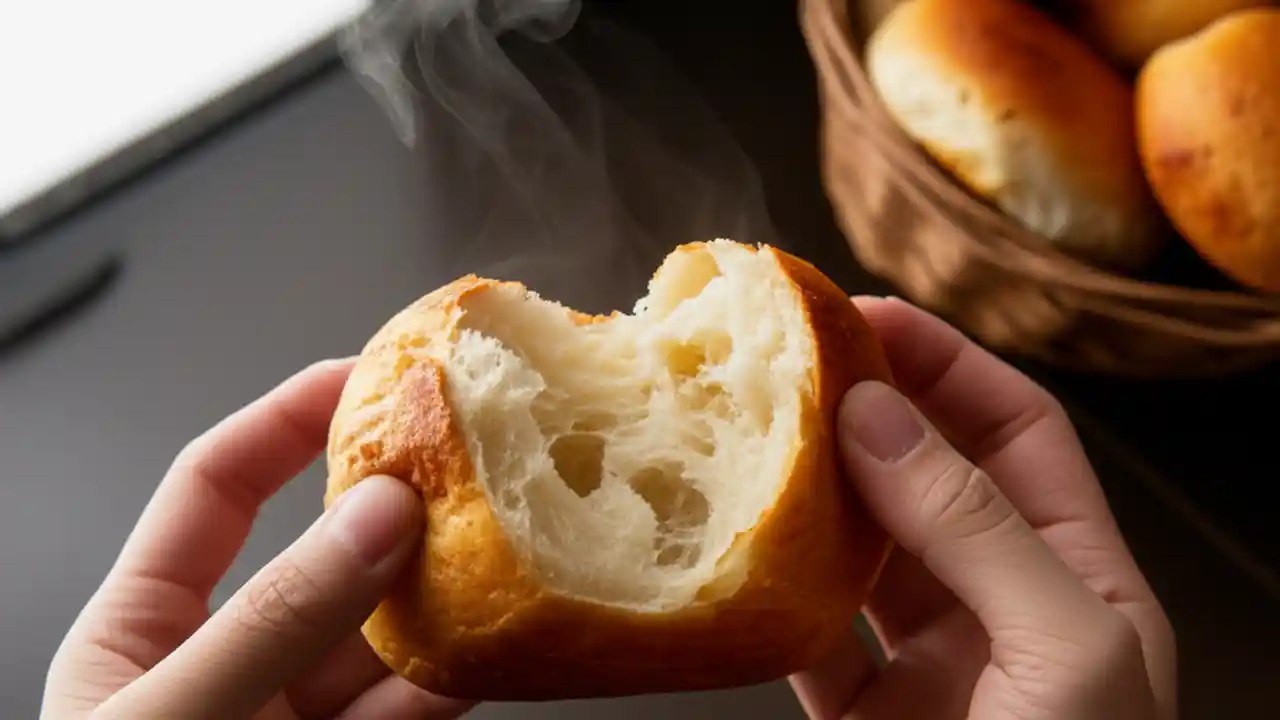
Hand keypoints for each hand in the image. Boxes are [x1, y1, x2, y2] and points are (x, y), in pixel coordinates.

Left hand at [42, 359, 473, 719]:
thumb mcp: (169, 717)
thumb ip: (271, 622)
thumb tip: (375, 514)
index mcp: (142, 628)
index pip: (217, 487)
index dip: (287, 420)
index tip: (365, 376)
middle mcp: (222, 664)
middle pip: (318, 560)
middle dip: (390, 513)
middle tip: (461, 469)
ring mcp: (282, 716)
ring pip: (373, 638)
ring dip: (435, 597)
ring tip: (496, 554)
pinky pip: (402, 709)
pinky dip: (450, 680)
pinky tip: (489, 651)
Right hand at [791, 298, 1176, 718]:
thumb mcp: (1065, 646)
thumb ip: (977, 529)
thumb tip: (876, 416)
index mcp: (1079, 579)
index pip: (1017, 432)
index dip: (947, 363)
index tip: (870, 317)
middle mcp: (998, 607)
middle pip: (926, 479)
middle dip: (864, 414)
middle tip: (793, 363)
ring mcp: (927, 662)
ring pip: (857, 551)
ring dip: (807, 498)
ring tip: (754, 439)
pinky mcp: (859, 714)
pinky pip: (805, 636)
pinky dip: (769, 598)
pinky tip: (740, 554)